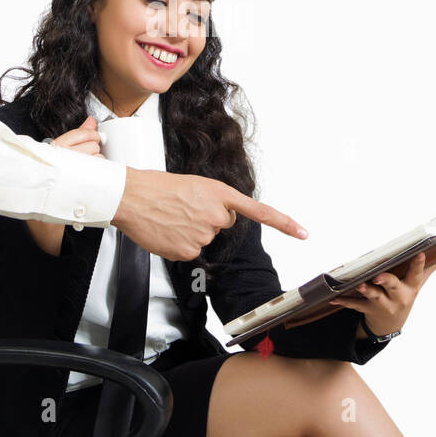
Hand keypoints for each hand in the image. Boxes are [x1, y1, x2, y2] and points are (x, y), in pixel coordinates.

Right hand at [26, 116, 103, 255]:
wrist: (43, 198)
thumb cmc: (52, 172)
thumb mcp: (61, 149)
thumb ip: (78, 133)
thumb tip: (91, 121)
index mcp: (57, 147)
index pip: (81, 133)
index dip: (91, 134)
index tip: (93, 136)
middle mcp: (64, 157)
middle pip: (92, 144)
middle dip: (93, 148)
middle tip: (85, 156)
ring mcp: (73, 169)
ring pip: (98, 157)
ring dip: (96, 162)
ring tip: (85, 168)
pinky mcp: (82, 181)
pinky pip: (99, 170)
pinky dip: (98, 172)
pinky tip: (89, 175)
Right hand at [112, 167, 308, 260]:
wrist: (131, 197)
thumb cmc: (157, 186)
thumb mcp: (194, 185)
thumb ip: (213, 202)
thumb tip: (217, 220)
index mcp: (220, 194)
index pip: (259, 211)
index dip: (284, 223)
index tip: (303, 234)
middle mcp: (216, 216)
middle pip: (223, 225)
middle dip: (208, 218)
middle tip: (185, 208)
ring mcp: (203, 235)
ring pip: (205, 238)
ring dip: (192, 230)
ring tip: (172, 216)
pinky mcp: (188, 251)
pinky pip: (191, 250)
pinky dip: (180, 243)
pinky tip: (167, 230)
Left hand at [328, 252, 435, 336]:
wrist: (390, 324)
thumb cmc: (404, 294)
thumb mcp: (418, 282)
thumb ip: (429, 266)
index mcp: (411, 287)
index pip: (417, 274)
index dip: (418, 264)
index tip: (420, 253)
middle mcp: (398, 296)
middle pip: (393, 286)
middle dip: (387, 281)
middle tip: (380, 276)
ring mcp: (383, 304)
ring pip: (374, 296)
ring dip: (367, 290)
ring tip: (360, 285)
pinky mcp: (368, 309)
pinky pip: (356, 305)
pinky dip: (345, 301)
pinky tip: (335, 298)